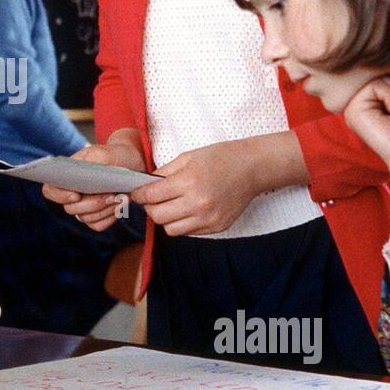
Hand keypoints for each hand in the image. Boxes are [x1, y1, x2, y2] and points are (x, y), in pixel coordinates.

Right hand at [42, 140, 144, 232]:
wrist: (133, 164)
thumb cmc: (115, 156)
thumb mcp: (104, 152)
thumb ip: (91, 161)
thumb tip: (80, 176)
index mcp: (66, 175)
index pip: (50, 190)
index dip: (59, 195)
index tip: (76, 195)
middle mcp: (71, 194)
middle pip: (70, 209)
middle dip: (92, 203)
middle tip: (111, 194)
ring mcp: (83, 207)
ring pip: (85, 218)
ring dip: (104, 209)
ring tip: (121, 197)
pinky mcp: (96, 217)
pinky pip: (98, 225)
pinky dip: (110, 217)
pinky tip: (120, 205)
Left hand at [129, 140, 259, 236]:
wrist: (252, 168)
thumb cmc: (220, 158)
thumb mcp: (187, 158)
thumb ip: (163, 173)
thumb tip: (144, 186)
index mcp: (188, 182)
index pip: (151, 196)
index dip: (139, 195)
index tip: (137, 193)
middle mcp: (198, 203)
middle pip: (157, 216)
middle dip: (150, 207)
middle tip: (153, 199)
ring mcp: (209, 218)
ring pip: (171, 230)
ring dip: (166, 218)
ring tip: (172, 205)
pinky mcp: (217, 227)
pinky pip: (189, 232)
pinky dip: (183, 223)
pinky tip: (189, 209)